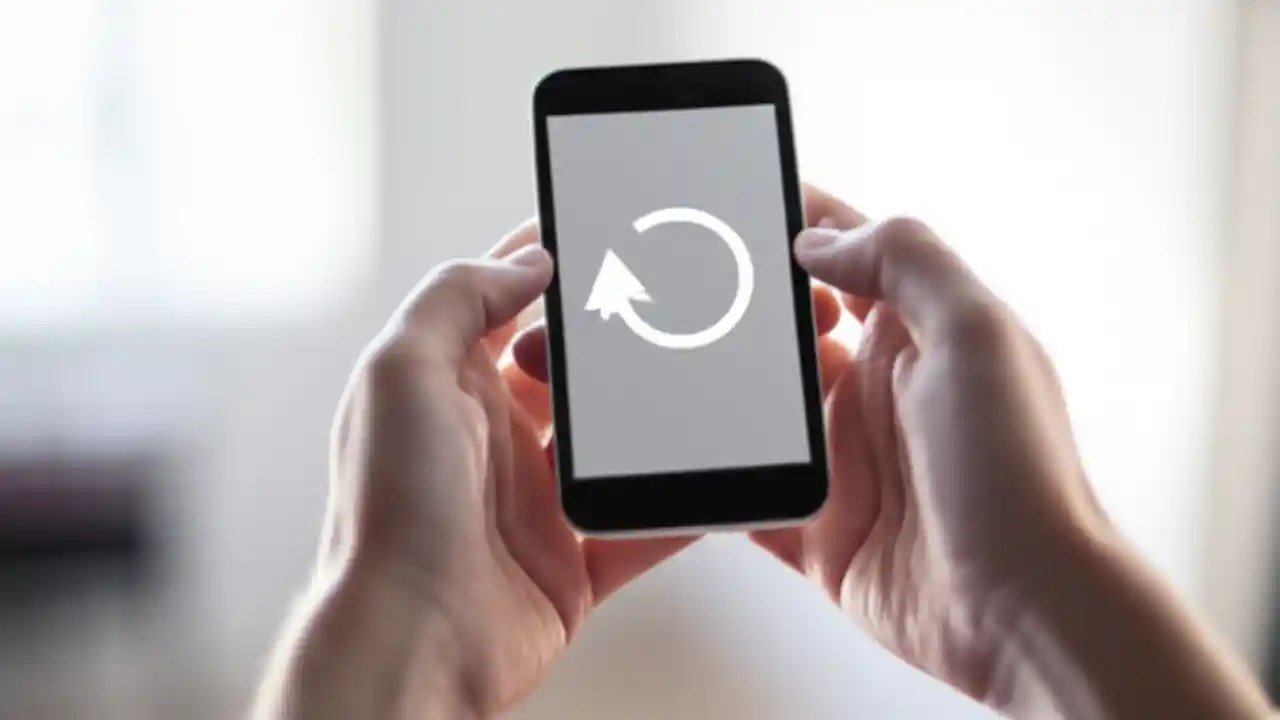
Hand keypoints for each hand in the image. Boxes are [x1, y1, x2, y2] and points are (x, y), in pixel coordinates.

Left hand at [254, 224, 693, 718]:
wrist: (413, 640)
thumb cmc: (390, 510)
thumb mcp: (401, 371)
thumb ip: (457, 297)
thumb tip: (529, 259)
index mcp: (448, 386)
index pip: (504, 303)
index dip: (546, 264)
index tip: (598, 233)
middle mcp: (492, 438)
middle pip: (568, 372)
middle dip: (610, 343)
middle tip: (665, 311)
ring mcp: (534, 502)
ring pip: (611, 447)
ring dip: (650, 423)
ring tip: (700, 389)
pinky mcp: (571, 564)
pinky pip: (640, 527)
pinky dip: (676, 508)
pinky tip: (709, 484)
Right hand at [752, 186, 1271, 718]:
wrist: (1023, 612)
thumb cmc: (1019, 475)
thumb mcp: (976, 336)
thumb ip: (906, 262)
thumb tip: (820, 239)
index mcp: (920, 335)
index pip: (849, 256)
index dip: (800, 224)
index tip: (742, 204)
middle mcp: (880, 392)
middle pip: (792, 331)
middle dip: (748, 313)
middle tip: (699, 301)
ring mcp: (850, 462)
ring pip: (765, 412)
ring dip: (731, 399)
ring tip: (686, 380)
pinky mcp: (822, 530)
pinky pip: (754, 497)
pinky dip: (725, 485)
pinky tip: (699, 469)